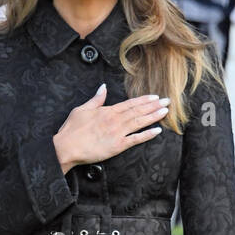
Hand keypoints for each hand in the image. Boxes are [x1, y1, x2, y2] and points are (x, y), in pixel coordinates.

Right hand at [52, 84, 168, 171]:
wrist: (66, 147)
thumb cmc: (71, 130)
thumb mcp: (82, 109)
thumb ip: (96, 99)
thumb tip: (103, 87)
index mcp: (108, 111)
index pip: (130, 103)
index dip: (144, 100)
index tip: (154, 97)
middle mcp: (115, 120)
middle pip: (138, 111)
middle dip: (154, 105)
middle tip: (168, 101)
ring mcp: (117, 133)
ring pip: (140, 122)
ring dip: (154, 116)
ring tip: (165, 111)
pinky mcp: (117, 146)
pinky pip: (136, 139)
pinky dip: (147, 135)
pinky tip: (157, 130)